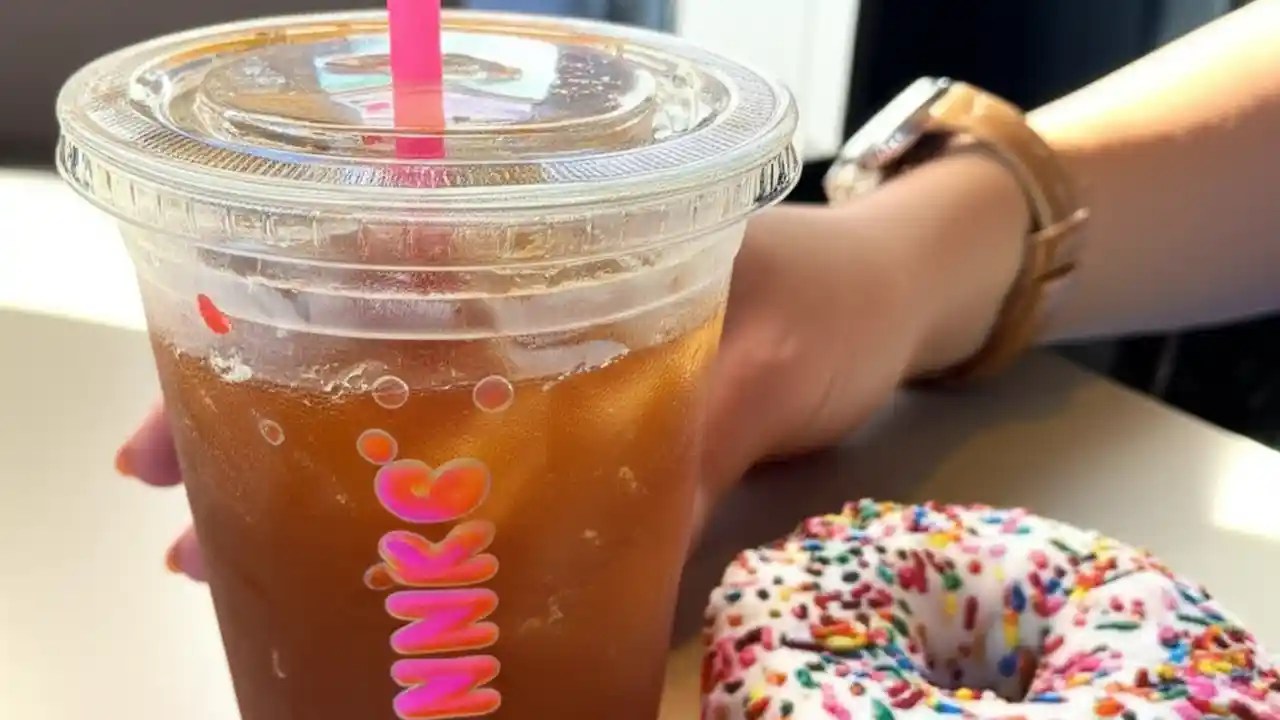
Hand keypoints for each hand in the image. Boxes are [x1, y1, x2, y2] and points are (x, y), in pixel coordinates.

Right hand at [118, 153, 1028, 579]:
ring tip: (227, 542)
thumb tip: (588, 535)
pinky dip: (427, 508)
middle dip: (258, 412)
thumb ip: (689, 431)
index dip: (266, 327)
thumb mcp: (769, 350)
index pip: (371, 268)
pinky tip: (371, 554)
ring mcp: (552, 366)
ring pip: (405, 411)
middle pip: (359, 345)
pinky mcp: (589, 424)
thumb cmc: (835, 297)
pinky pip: (487, 468)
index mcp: (548, 239)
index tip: (188, 395)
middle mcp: (528, 300)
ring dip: (321, 471)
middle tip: (177, 499)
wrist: (895, 309)